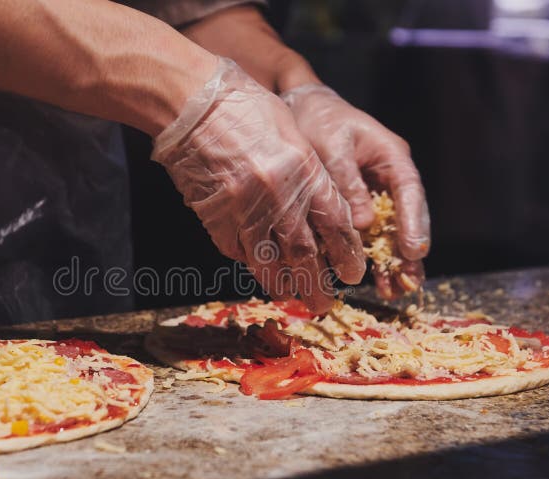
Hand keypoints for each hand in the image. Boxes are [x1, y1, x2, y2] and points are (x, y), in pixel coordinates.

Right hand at [152, 59, 365, 312]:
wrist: (194, 105)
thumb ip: (310, 172)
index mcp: (304, 170)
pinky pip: (237, 251)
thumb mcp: (292, 133)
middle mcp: (278, 196)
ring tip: (291, 298)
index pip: (335, 224)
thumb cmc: (246, 107)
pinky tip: (258, 271)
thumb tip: (324, 211)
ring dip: (283, 284)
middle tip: (324, 304)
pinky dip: (249, 263)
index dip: (346, 254)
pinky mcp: (216, 217)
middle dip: (317, 284)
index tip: (353, 273)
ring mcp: (244, 210)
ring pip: (269, 262)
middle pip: (305, 254)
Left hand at [281, 84, 430, 299]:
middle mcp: (390, 177)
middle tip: (409, 282)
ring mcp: (377, 193)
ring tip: (394, 290)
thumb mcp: (331, 148)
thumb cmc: (317, 123)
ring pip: (391, 230)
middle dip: (409, 252)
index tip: (413, 251)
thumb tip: (364, 224)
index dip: (413, 223)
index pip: (409, 192)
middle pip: (407, 218)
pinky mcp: (360, 205)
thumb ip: (348, 184)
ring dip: (393, 259)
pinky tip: (374, 280)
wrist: (300, 110)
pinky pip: (371, 233)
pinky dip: (372, 254)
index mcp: (392, 157)